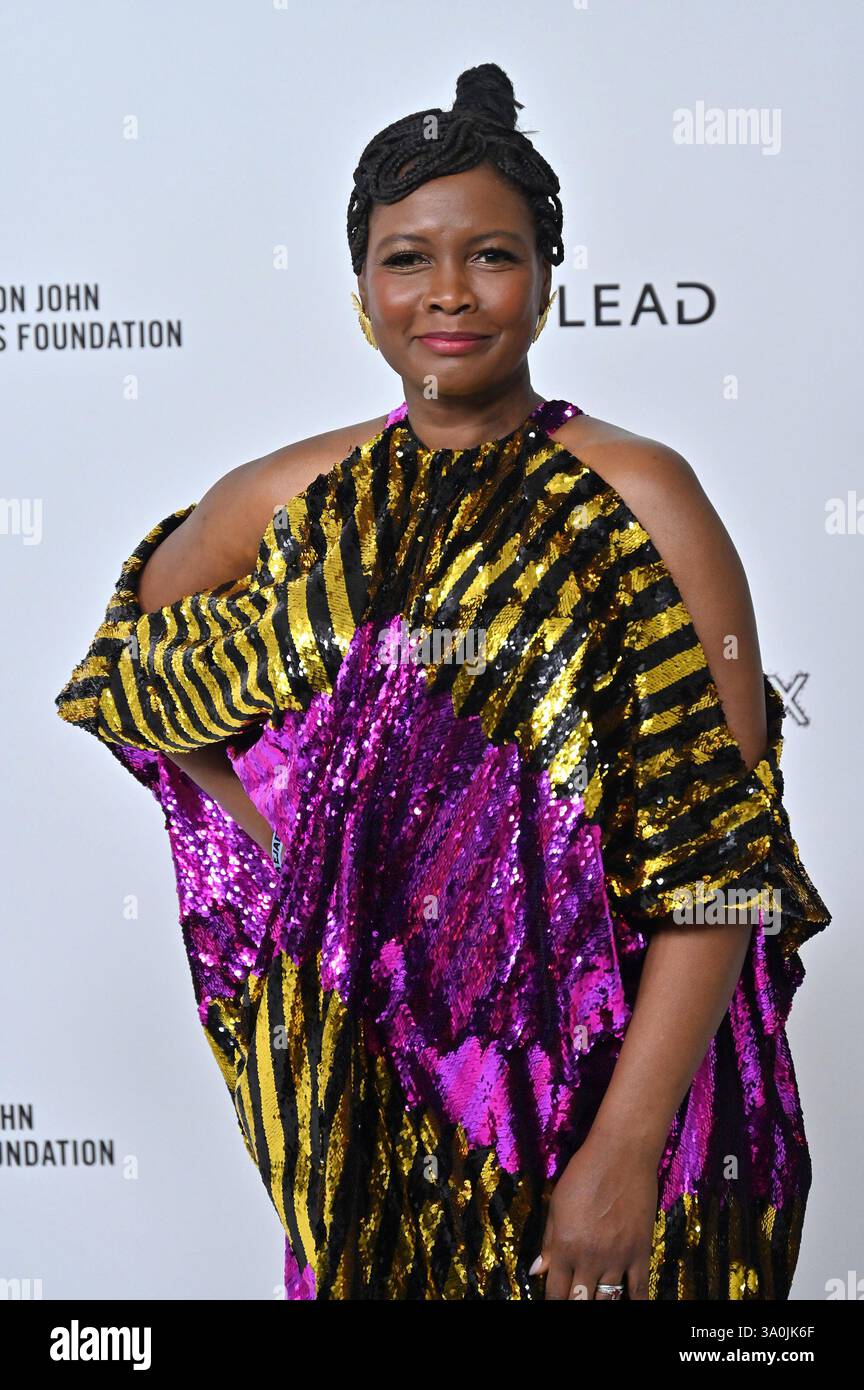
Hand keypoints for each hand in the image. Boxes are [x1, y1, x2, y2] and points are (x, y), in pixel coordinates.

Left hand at [530, 1130, 658, 1299]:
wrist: (621, 1155)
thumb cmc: (583, 1173)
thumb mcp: (557, 1205)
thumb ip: (549, 1241)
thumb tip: (537, 1271)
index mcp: (566, 1247)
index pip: (556, 1292)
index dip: (553, 1301)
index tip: (554, 1300)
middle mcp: (590, 1259)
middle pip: (580, 1300)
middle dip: (574, 1303)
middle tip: (574, 1299)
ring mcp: (618, 1258)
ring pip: (608, 1300)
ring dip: (599, 1302)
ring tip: (593, 1298)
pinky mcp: (640, 1253)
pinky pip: (639, 1290)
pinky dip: (634, 1303)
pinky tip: (626, 1304)